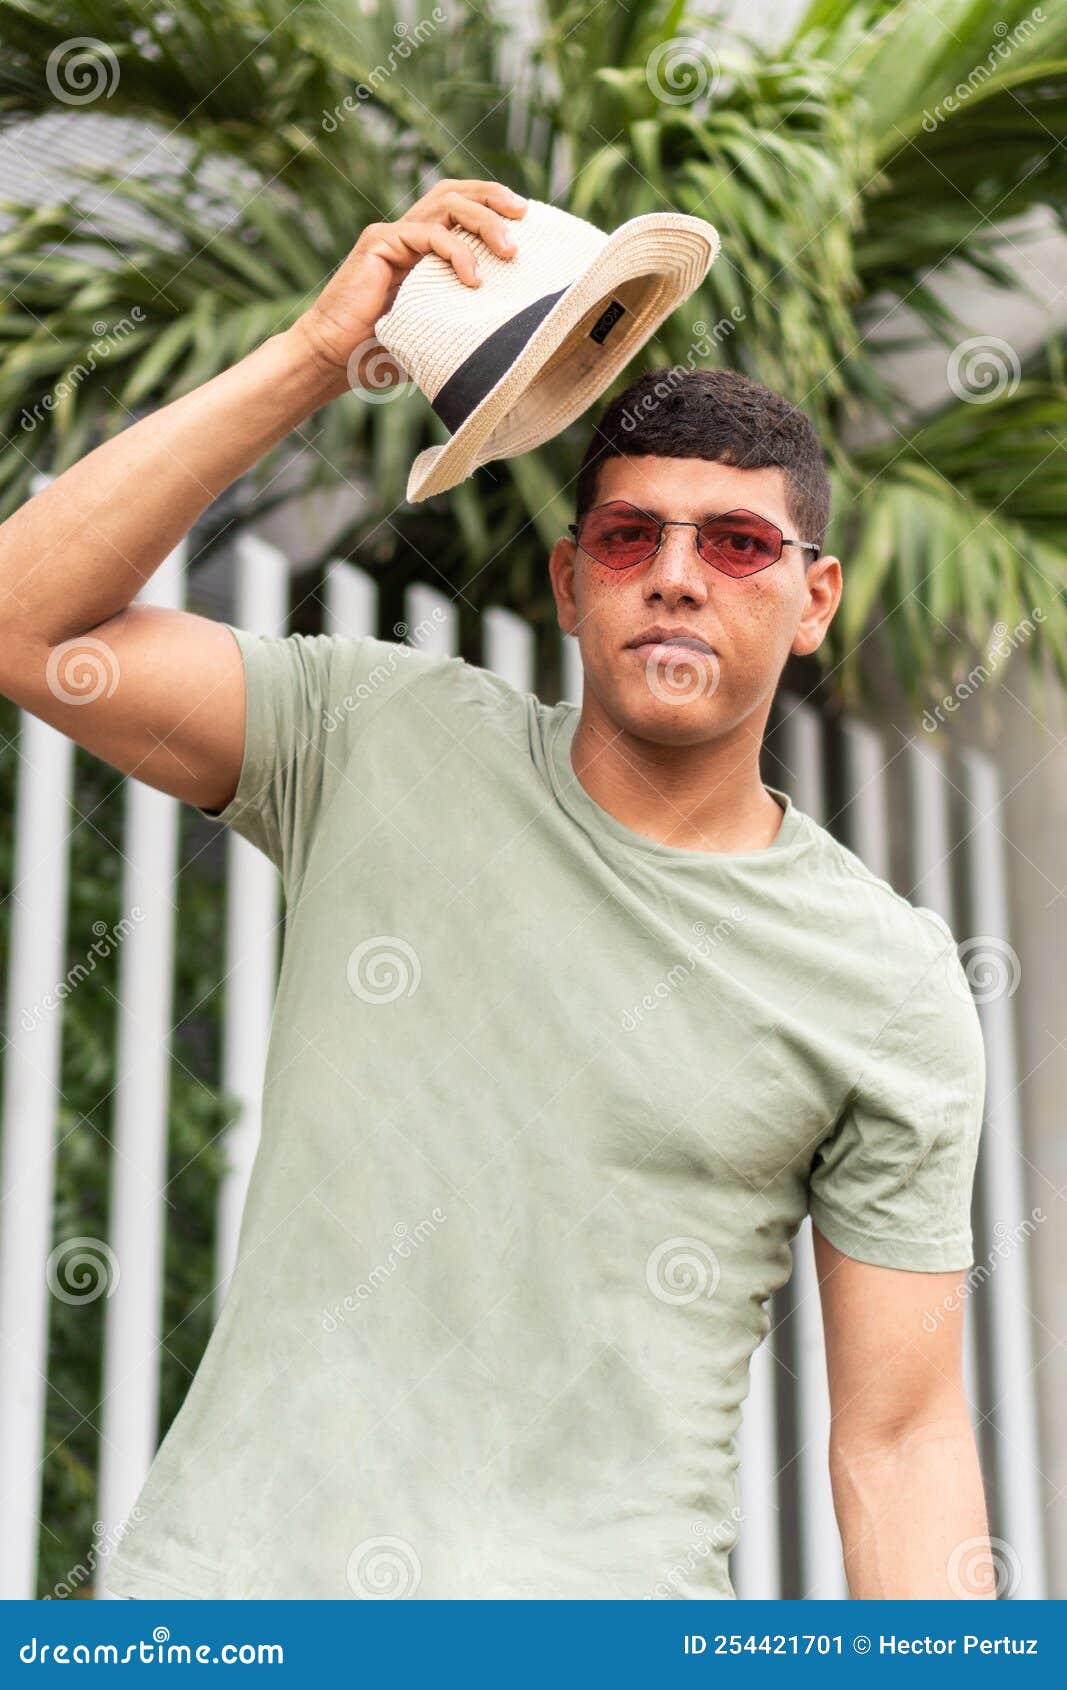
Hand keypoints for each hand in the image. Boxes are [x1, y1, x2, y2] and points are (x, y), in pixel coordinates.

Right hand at [291, 179, 527, 389]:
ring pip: (447, 206)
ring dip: (484, 221)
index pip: (461, 209)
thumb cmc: (380, 353)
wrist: (335, 361)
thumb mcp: (436, 332)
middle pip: (456, 194)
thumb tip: (512, 333)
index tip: (527, 222)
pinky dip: (456, 252)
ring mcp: (393, 235)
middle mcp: (408, 234)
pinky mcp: (379, 242)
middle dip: (494, 197)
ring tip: (509, 250)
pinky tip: (473, 278)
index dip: (493, 207)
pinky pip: (427, 234)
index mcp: (422, 250)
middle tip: (525, 213)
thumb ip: (463, 318)